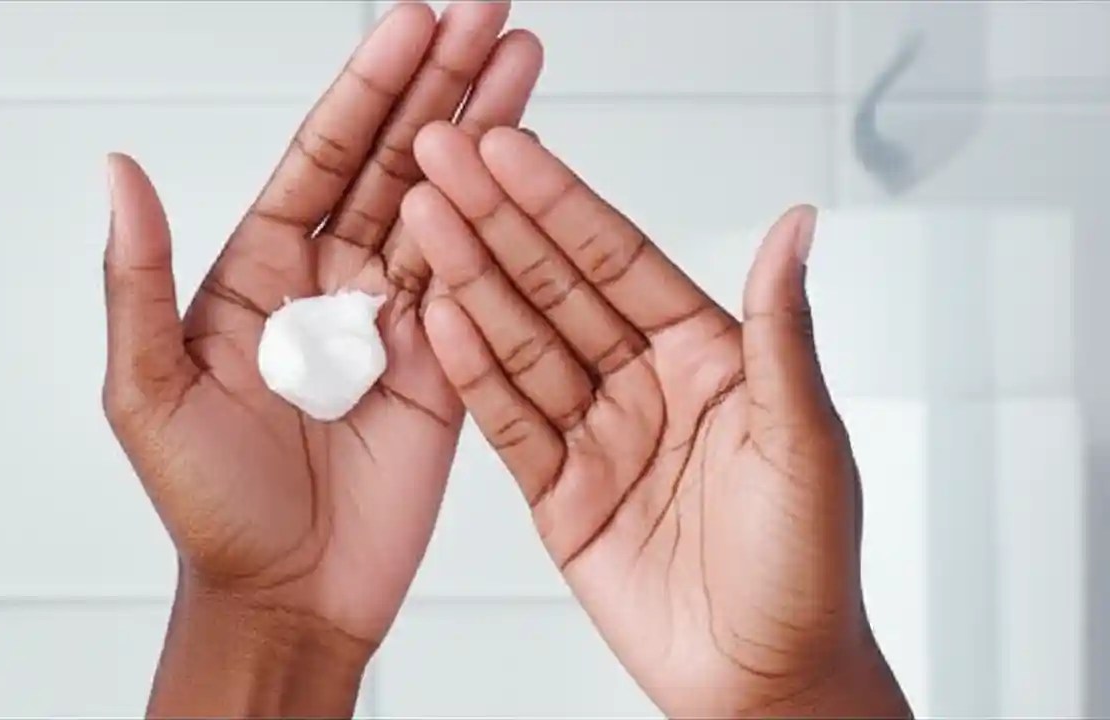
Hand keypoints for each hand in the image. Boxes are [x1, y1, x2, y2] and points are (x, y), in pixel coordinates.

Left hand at [100, 4, 541, 714]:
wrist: (285, 592)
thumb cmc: (209, 505)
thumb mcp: (146, 391)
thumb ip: (137, 279)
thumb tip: (118, 171)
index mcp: (261, 272)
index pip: (322, 157)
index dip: (367, 89)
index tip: (410, 25)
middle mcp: (332, 282)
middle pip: (395, 161)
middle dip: (442, 84)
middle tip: (488, 14)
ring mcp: (394, 320)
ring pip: (447, 208)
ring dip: (486, 135)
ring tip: (523, 59)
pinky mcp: (446, 364)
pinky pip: (478, 286)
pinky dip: (506, 227)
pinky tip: (530, 165)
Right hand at [403, 123, 910, 716]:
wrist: (764, 683)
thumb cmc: (807, 569)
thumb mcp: (802, 438)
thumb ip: (780, 332)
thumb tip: (795, 226)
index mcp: (707, 357)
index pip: (620, 261)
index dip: (561, 203)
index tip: (511, 148)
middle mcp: (644, 385)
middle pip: (557, 288)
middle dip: (498, 222)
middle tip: (441, 160)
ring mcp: (596, 436)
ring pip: (522, 344)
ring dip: (471, 280)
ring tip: (422, 220)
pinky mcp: (559, 493)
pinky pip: (508, 422)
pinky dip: (472, 372)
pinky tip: (439, 317)